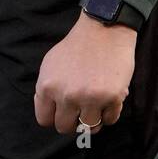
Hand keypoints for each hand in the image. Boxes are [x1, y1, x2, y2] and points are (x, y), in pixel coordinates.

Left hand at [34, 10, 136, 133]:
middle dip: (73, 121)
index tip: (63, 111)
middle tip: (81, 110)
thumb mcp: (50, 64)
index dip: (54, 116)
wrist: (104, 30)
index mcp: (47, 87)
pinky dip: (110, 113)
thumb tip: (48, 111)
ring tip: (96, 106)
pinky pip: (110, 120)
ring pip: (89, 128)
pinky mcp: (112, 98)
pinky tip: (109, 100)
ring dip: (93, 120)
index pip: (44, 120)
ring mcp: (90, 99)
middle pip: (65, 127)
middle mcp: (66, 96)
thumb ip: (46, 89)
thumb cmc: (77, 46)